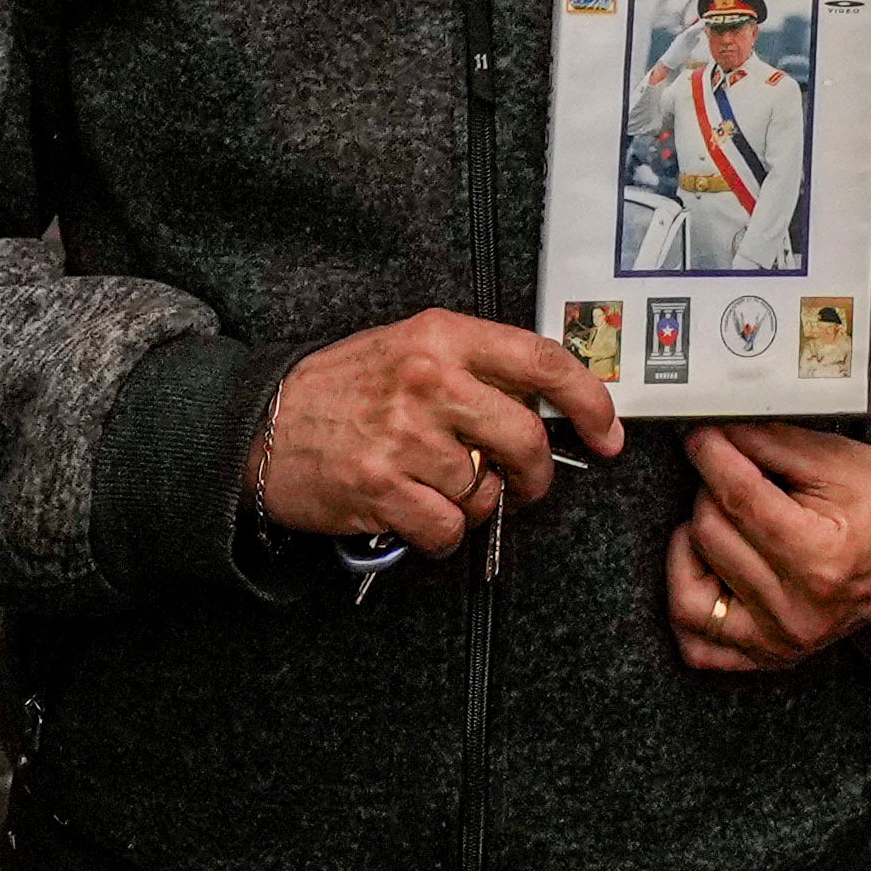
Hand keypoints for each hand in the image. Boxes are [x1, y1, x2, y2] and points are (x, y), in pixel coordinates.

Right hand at [249, 311, 619, 558]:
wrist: (262, 426)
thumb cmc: (341, 390)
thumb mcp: (408, 349)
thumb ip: (473, 369)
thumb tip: (547, 405)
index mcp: (441, 336)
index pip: (541, 359)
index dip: (588, 399)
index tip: (608, 431)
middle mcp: (428, 380)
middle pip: (526, 437)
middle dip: (536, 474)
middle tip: (525, 484)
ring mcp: (404, 435)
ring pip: (485, 489)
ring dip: (471, 502)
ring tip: (432, 486)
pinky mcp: (383, 487)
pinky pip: (449, 528)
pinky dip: (441, 534)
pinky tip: (415, 515)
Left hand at [663, 420, 870, 672]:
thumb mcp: (836, 459)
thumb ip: (768, 442)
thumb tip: (715, 432)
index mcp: (820, 558)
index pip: (737, 498)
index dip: (711, 455)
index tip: (701, 435)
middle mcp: (798, 610)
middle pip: (710, 534)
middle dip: (712, 490)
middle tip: (732, 470)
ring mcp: (782, 641)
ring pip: (690, 591)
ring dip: (695, 545)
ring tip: (719, 518)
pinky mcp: (772, 655)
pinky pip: (700, 647)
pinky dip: (691, 606)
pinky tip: (707, 568)